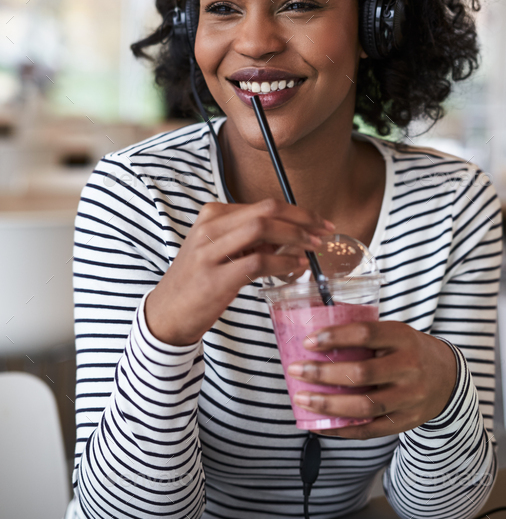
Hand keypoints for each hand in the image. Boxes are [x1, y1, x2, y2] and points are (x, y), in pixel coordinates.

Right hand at [145, 198, 334, 345]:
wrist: (166, 314)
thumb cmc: (199, 280)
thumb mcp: (221, 250)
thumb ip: (252, 240)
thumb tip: (291, 236)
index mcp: (213, 215)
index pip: (264, 204)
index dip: (298, 212)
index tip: (319, 222)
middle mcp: (209, 227)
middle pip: (266, 211)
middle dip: (302, 219)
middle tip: (324, 232)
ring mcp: (209, 252)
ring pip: (262, 229)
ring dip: (295, 237)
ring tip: (313, 248)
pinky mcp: (215, 278)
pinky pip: (258, 262)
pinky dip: (284, 263)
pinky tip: (297, 267)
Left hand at [287, 320, 457, 438]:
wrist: (447, 377)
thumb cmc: (408, 351)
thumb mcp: (395, 333)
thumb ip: (364, 335)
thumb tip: (315, 335)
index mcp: (403, 338)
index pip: (367, 334)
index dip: (336, 337)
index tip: (308, 341)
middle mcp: (409, 368)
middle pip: (362, 373)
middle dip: (323, 374)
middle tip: (295, 370)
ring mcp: (409, 397)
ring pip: (365, 406)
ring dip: (328, 405)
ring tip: (301, 399)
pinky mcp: (406, 421)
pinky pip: (369, 429)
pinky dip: (341, 429)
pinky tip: (318, 424)